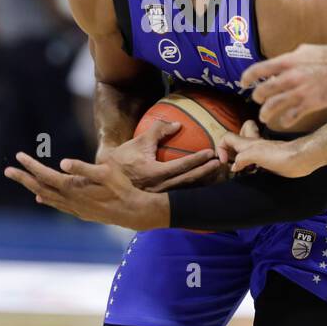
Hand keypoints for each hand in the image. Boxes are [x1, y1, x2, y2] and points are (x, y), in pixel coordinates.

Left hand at [3, 152, 167, 230]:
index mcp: (72, 187)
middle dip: (23, 178)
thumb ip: (83, 167)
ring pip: (47, 198)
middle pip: (40, 187)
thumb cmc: (121, 188)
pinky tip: (42, 199)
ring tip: (22, 181)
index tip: (18, 156)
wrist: (132, 212)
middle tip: (7, 170)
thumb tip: (63, 163)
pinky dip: (46, 199)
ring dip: (33, 188)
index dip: (31, 165)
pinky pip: (57, 205)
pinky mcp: (81, 212)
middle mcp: (69, 199)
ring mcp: (74, 208)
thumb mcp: (105, 172)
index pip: (45, 175)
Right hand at [103, 120, 221, 192]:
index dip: (197, 160)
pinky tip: (204, 184)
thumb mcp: (139, 142)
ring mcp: (159, 197)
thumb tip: (177, 125)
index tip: (210, 153)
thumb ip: (158, 131)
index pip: (181, 166)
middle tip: (220, 163)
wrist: (106, 181)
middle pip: (188, 181)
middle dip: (206, 172)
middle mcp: (159, 188)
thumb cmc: (123, 158)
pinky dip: (194, 189)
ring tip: (217, 174)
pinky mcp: (159, 201)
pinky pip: (181, 195)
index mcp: (154, 174)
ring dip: (203, 182)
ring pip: (186, 191)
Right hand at [217, 120, 316, 177]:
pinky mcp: (268, 163)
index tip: (225, 162)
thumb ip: (242, 158)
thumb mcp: (257, 154)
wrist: (301, 159)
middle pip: (235, 141)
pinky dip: (250, 169)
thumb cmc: (280, 155)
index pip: (227, 137)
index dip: (221, 147)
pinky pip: (254, 164)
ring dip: (239, 161)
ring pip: (244, 153)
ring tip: (240, 172)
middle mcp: (253, 146)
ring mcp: (261, 154)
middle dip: (230, 151)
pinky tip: (253, 176)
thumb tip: (233, 167)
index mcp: (248, 143)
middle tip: (231, 164)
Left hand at [242, 43, 326, 130]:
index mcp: (287, 61)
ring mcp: (299, 91)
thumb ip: (290, 57)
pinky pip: (290, 117)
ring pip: (272, 107)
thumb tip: (281, 61)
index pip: (258, 70)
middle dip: (257, 98)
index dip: (247, 78)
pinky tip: (284, 122)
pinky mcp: (309, 103)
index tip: (243, 83)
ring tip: (264, 117)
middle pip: (262, 91)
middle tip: (258, 101)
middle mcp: (289, 77)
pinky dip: (284, 121)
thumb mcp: (305, 50)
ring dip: (265, 114)